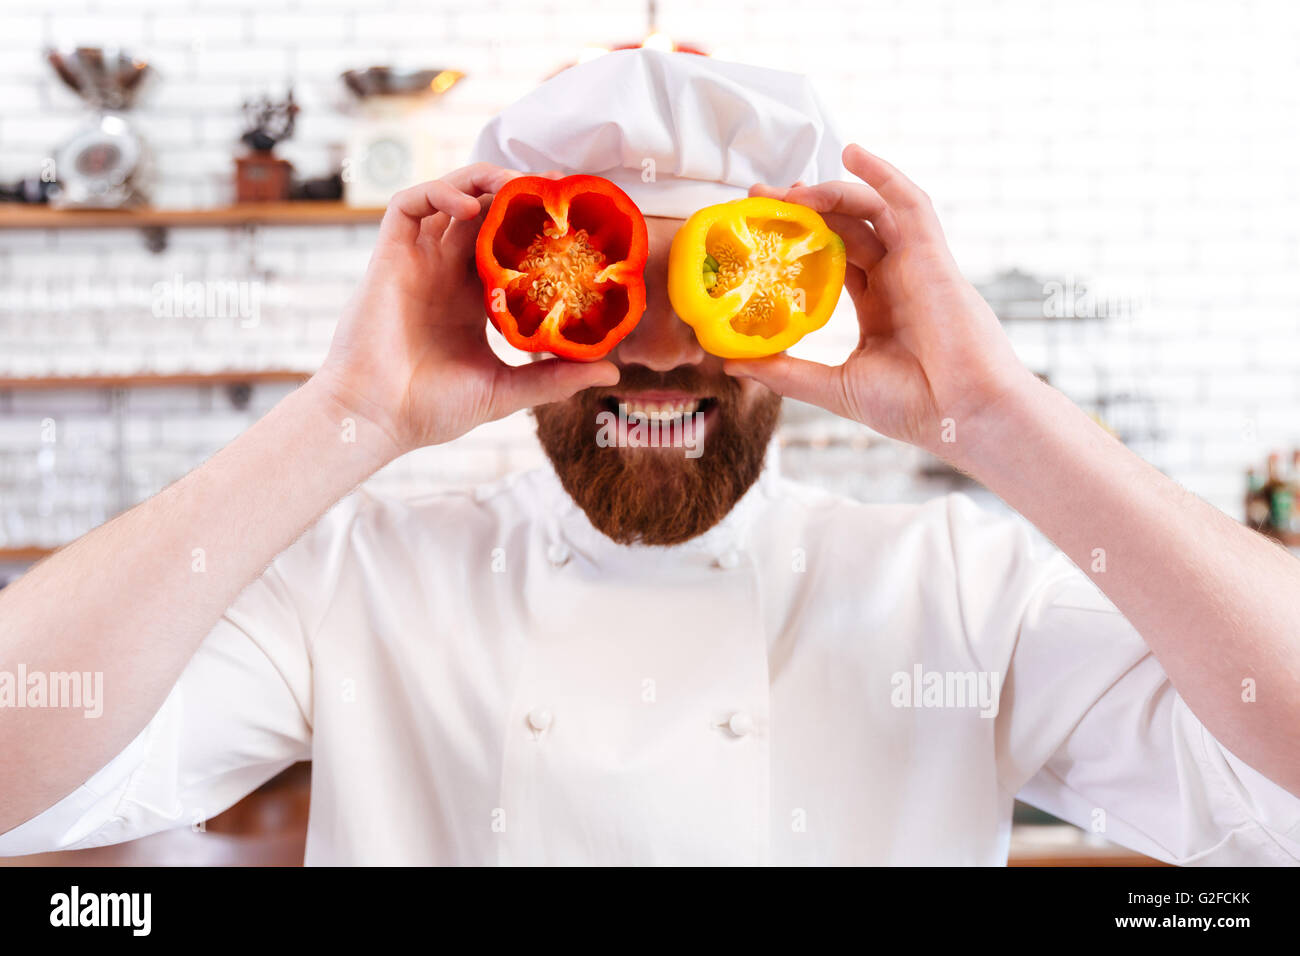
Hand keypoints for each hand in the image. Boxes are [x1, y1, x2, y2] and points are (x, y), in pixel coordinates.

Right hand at [312, 163, 618, 456]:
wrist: (376, 419)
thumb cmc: (432, 410)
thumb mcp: (507, 390)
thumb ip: (555, 378)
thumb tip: (612, 373)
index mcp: (473, 300)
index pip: (510, 247)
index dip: (538, 229)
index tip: (576, 221)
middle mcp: (447, 274)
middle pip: (486, 213)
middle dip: (519, 193)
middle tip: (556, 188)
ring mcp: (418, 261)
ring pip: (452, 196)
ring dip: (483, 181)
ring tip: (518, 185)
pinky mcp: (389, 256)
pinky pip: (409, 204)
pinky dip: (440, 192)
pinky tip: (472, 206)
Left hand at [725, 144, 1034, 463]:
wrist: (961, 416)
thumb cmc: (912, 407)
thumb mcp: (834, 387)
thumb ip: (786, 372)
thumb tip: (731, 363)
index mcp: (878, 308)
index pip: (833, 259)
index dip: (799, 241)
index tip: (759, 229)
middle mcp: (896, 280)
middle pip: (846, 228)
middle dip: (804, 207)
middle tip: (760, 196)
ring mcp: (916, 265)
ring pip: (871, 210)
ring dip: (830, 192)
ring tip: (790, 189)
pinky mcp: (933, 256)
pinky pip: (909, 203)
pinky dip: (884, 175)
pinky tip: (853, 153)